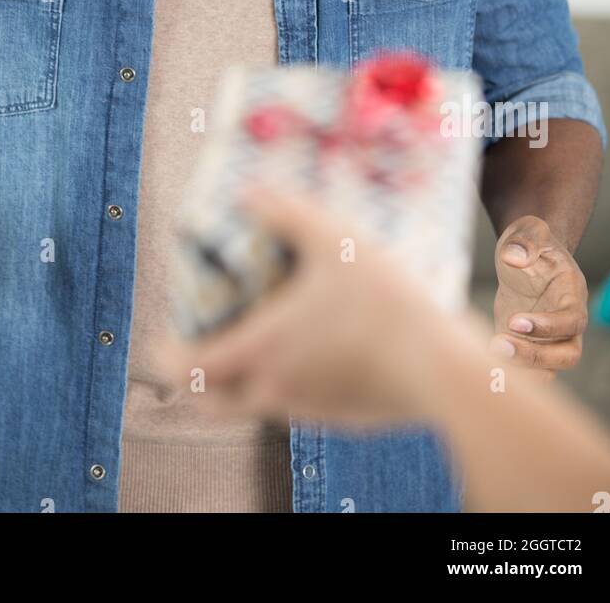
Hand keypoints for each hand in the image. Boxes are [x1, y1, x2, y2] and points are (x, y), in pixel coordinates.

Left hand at [154, 184, 436, 429]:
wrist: (444, 372)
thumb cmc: (384, 304)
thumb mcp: (334, 241)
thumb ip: (287, 213)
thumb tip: (250, 191)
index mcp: (260, 351)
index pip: (184, 367)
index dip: (166, 351)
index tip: (166, 332)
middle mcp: (274, 391)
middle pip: (208, 401)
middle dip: (195, 376)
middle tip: (202, 341)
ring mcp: (308, 412)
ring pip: (252, 407)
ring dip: (240, 379)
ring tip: (261, 335)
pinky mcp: (340, 417)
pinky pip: (295, 406)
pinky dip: (285, 383)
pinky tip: (315, 347)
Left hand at [490, 216, 587, 377]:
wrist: (521, 255)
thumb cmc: (528, 241)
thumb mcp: (529, 230)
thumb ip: (525, 239)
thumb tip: (514, 257)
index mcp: (572, 294)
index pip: (572, 320)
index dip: (548, 326)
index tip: (514, 321)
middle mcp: (566, 323)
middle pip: (568, 355)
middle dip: (535, 357)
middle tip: (498, 344)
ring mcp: (549, 339)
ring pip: (548, 370)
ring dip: (522, 372)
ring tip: (488, 357)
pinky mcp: (527, 346)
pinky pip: (526, 371)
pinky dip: (508, 373)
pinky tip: (481, 364)